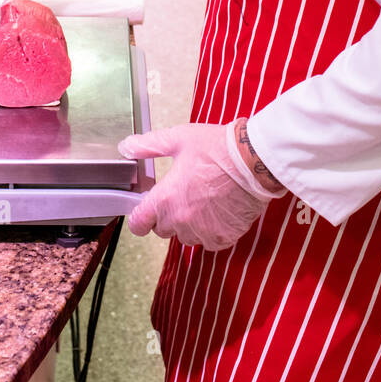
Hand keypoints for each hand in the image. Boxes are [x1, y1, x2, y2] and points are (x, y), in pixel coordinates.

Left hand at [118, 122, 281, 250]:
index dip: (139, 218)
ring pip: (186, 237)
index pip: (138, 224)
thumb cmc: (218, 148)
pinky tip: (217, 211)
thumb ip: (149, 145)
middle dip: (166, 215)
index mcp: (165, 199)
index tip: (144, 210)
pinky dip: (210, 231)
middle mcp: (181, 221)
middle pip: (162, 230)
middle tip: (181, 194)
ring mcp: (203, 232)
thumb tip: (126, 147)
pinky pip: (209, 241)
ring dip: (188, 224)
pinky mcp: (224, 237)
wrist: (254, 161)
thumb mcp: (179, 139)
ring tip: (202, 200)